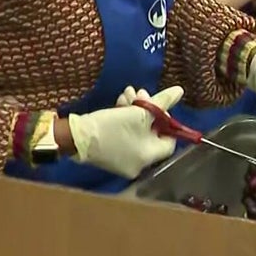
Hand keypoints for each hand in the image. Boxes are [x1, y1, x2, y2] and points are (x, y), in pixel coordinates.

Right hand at [67, 85, 183, 177]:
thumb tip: (180, 91)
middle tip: (140, 92)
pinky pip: (125, 135)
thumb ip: (162, 102)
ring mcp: (123, 160)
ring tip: (127, 93)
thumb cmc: (111, 126)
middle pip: (152, 133)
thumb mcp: (140, 112)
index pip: (169, 140)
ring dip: (134, 109)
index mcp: (149, 157)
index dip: (166, 120)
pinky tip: (119, 102)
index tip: (158, 104)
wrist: (75, 137)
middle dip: (148, 109)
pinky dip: (124, 119)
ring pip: (137, 131)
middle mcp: (139, 163)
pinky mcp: (110, 153)